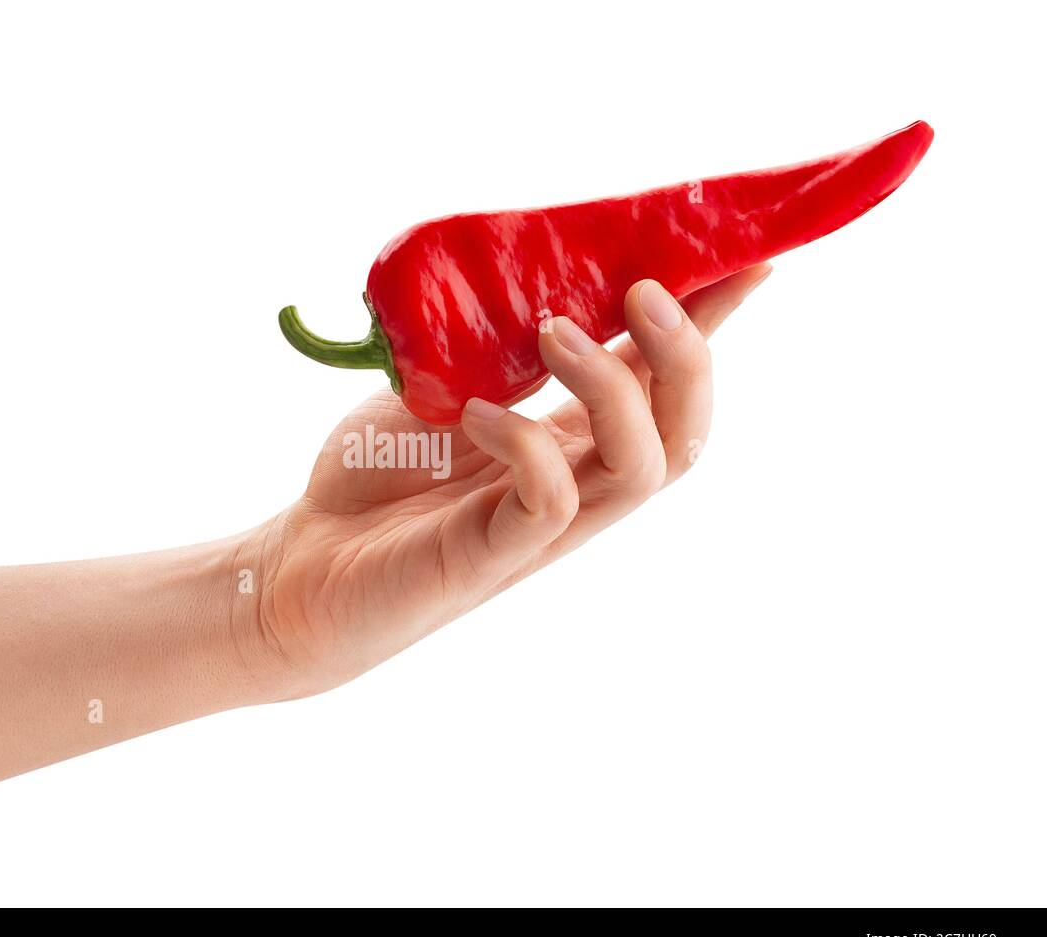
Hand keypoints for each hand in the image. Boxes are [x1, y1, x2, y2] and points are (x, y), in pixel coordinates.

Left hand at [248, 264, 771, 699]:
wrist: (304, 562)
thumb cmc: (376, 474)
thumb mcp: (444, 386)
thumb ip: (499, 347)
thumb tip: (539, 274)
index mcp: (571, 438)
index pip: (662, 381)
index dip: (714, 323)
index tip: (751, 256)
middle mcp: (575, 483)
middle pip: (684, 432)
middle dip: (689, 355)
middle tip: (645, 291)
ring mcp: (540, 526)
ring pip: (642, 467)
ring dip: (614, 387)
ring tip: (554, 333)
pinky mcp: (494, 555)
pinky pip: (549, 500)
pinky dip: (526, 443)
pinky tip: (474, 414)